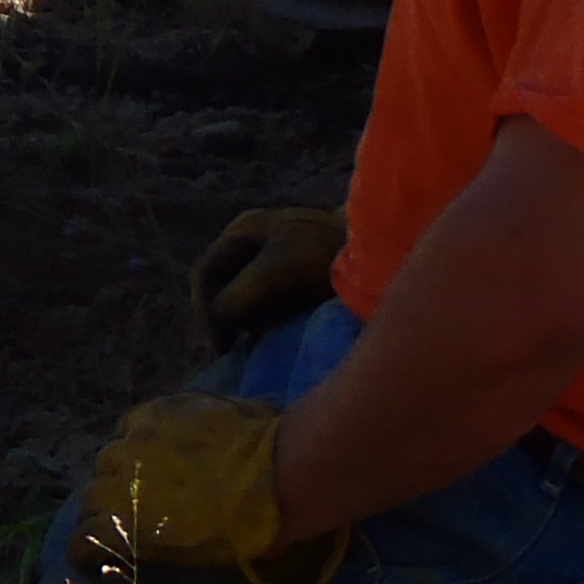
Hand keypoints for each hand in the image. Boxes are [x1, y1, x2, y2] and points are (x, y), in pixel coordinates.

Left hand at [75, 394, 346, 583]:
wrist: (271, 481)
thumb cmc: (268, 447)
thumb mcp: (247, 416)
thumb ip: (230, 419)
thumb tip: (252, 418)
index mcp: (154, 416)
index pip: (128, 437)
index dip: (138, 462)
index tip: (152, 480)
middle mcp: (129, 444)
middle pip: (107, 470)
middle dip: (119, 490)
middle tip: (140, 515)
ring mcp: (121, 484)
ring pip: (92, 502)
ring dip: (104, 519)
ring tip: (118, 543)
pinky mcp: (119, 524)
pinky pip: (87, 538)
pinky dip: (87, 551)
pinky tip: (92, 564)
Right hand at [191, 205, 348, 349]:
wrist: (378, 248)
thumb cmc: (322, 254)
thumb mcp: (273, 270)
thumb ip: (238, 294)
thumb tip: (221, 321)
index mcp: (242, 231)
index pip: (204, 274)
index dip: (205, 313)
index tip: (220, 349)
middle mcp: (255, 241)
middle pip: (222, 284)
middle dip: (223, 318)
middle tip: (232, 353)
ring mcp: (277, 257)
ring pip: (245, 295)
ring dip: (244, 322)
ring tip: (252, 349)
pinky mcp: (299, 276)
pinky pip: (270, 302)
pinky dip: (266, 321)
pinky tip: (275, 337)